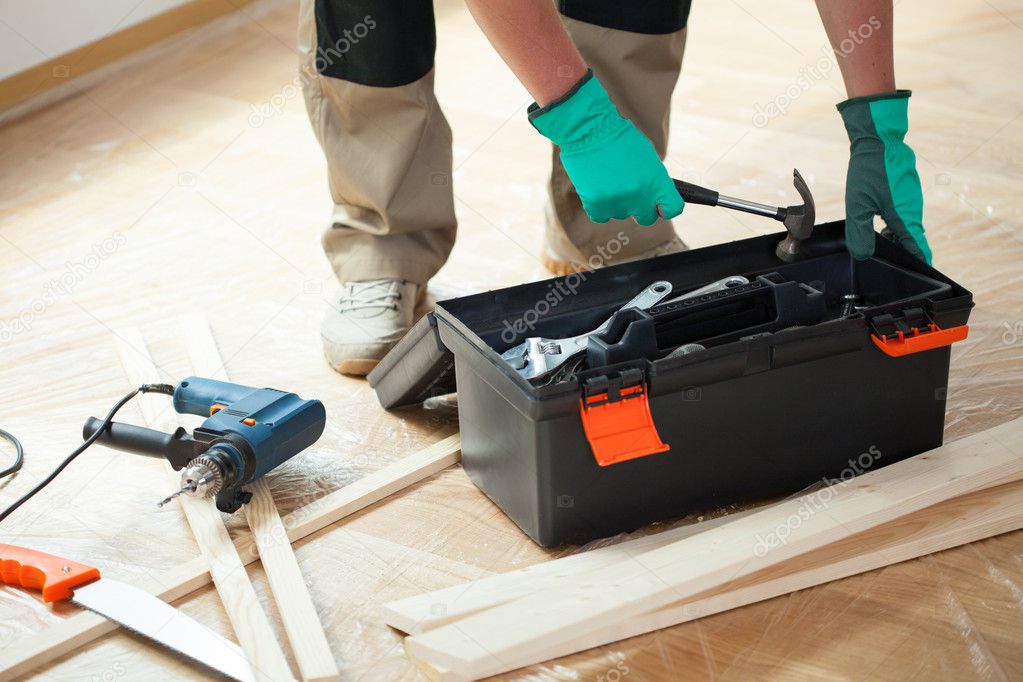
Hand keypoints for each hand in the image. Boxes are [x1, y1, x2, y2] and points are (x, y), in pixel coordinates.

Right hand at [529, 72, 683, 226]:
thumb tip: (656, 197)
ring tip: (609, 180)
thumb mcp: (647, 156)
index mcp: (657, 182)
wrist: (590, 128)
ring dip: (618, 203)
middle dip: (640, 208)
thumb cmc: (619, 138)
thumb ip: (654, 180)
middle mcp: (640, 197)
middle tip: (630, 193)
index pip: (672, 208)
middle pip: (646, 218)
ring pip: (621, 214)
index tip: (659, 205)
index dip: (665, 208)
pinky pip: (602, 216)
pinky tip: (598, 188)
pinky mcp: (596, 205)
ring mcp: (618, 203)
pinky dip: (600, 206)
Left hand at [839, 90, 931, 262]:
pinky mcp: (906, 191)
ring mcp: (911, 199)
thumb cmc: (868, 172)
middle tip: (882, 257)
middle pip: (911, 239)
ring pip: (905, 226)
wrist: (878, 140)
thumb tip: (863, 255)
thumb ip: (859, 233)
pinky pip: (903, 213)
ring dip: (893, 235)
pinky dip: (892, 221)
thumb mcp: (857, 206)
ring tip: (874, 237)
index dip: (917, 262)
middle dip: (899, 250)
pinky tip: (876, 219)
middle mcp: (913, 210)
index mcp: (905, 217)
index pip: (918, 248)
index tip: (920, 275)